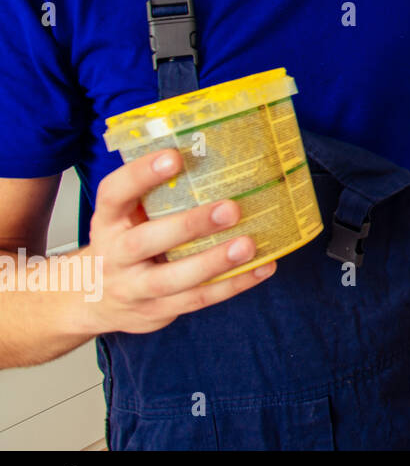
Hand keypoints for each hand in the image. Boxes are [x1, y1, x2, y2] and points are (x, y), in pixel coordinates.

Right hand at [78, 149, 275, 335]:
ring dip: (214, 263)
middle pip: (145, 242)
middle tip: (230, 210)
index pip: (114, 194)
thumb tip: (212, 153)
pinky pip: (199, 299)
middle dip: (188, 226)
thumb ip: (155, 195)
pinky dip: (234, 284)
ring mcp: (134, 288)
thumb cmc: (120, 245)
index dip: (141, 175)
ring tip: (249, 245)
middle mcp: (115, 256)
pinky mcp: (158, 311)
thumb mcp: (124, 217)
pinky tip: (263, 267)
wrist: (89, 300)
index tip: (174, 156)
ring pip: (173, 280)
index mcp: (108, 223)